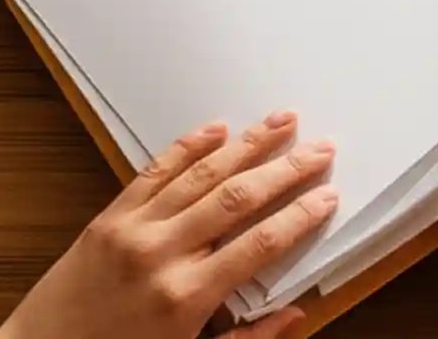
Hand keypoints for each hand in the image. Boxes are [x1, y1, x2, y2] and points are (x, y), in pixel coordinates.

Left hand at [0, 112, 337, 338]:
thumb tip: (296, 315)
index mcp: (187, 297)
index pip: (259, 245)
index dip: (299, 217)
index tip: (328, 196)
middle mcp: (161, 255)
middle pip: (238, 199)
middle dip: (285, 170)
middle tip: (320, 148)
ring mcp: (132, 230)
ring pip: (201, 175)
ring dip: (247, 145)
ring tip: (282, 121)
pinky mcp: (108, 218)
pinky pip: (155, 172)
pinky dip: (188, 147)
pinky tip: (217, 129)